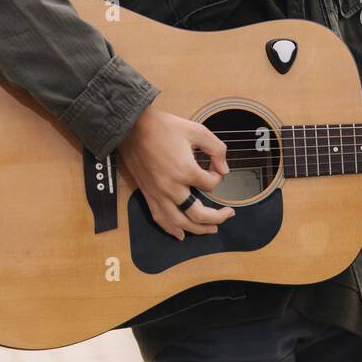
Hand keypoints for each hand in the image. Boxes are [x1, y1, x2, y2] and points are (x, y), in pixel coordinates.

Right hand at [116, 103, 235, 240]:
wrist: (133, 127)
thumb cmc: (165, 127)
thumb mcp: (197, 130)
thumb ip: (216, 149)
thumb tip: (224, 169)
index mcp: (186, 170)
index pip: (211, 185)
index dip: (218, 177)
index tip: (215, 169)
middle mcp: (172, 187)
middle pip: (198, 213)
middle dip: (217, 217)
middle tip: (228, 215)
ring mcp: (158, 193)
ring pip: (180, 222)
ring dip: (197, 230)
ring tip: (211, 230)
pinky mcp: (147, 194)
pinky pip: (159, 218)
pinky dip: (171, 229)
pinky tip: (180, 234)